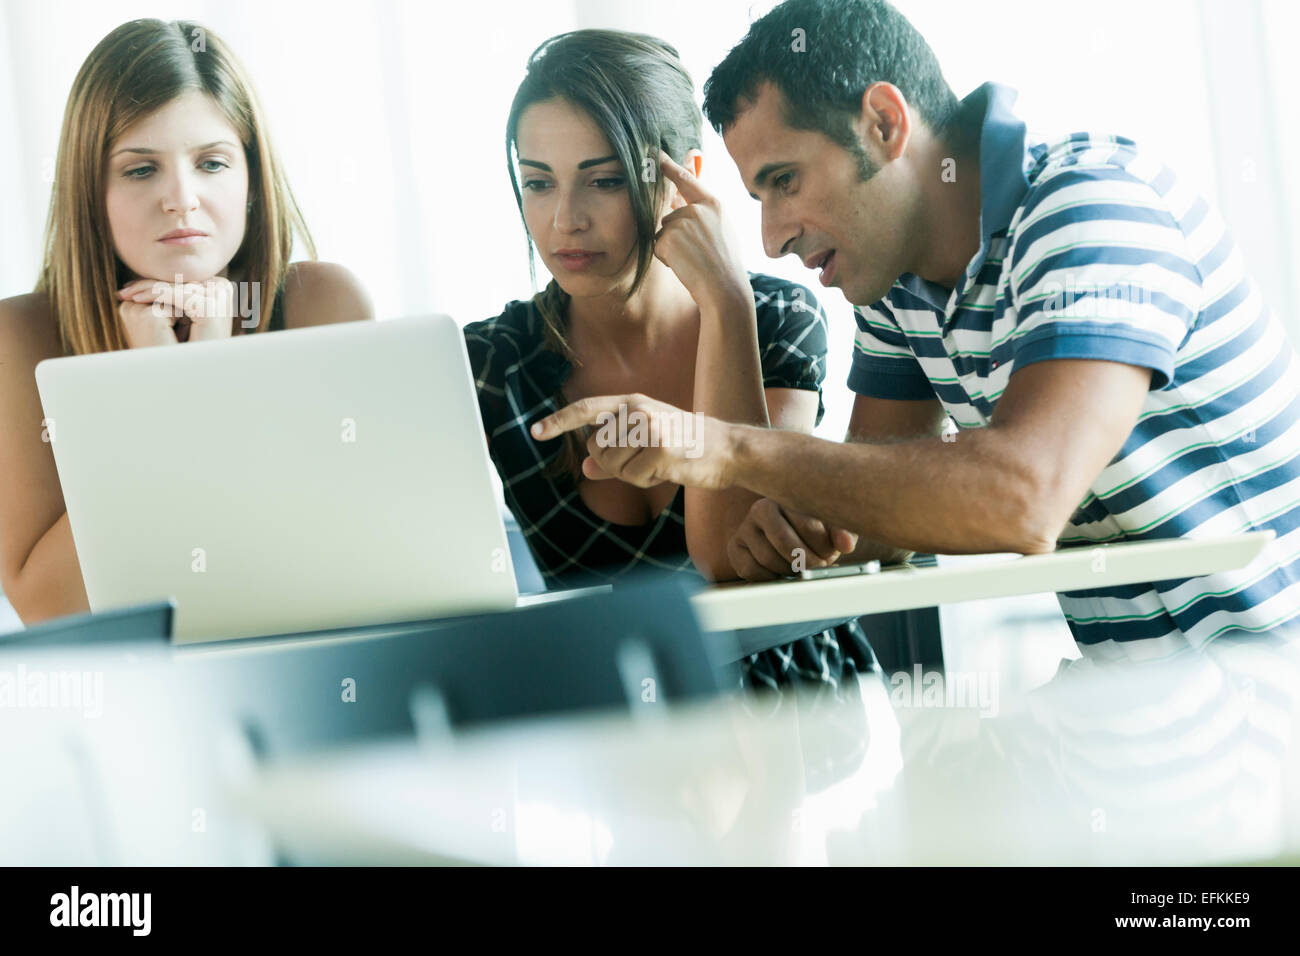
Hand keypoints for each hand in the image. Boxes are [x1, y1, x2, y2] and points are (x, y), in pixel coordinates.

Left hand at [118, 277, 235, 343]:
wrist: (186, 375)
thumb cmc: (181, 347)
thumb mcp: (177, 314)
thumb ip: (174, 292)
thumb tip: (158, 271)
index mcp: (222, 290)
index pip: (186, 280)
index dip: (159, 283)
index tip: (133, 289)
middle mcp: (224, 292)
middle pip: (182, 280)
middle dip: (152, 285)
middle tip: (124, 292)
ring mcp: (220, 301)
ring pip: (178, 286)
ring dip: (149, 290)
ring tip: (126, 296)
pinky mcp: (212, 310)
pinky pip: (177, 294)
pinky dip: (155, 295)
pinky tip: (134, 300)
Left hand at [530, 392, 737, 491]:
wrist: (729, 451)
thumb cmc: (688, 448)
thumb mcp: (648, 445)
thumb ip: (614, 456)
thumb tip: (585, 468)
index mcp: (633, 403)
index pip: (587, 410)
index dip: (559, 421)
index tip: (536, 431)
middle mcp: (637, 410)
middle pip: (596, 449)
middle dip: (612, 465)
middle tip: (645, 462)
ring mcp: (649, 427)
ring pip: (611, 465)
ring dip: (630, 475)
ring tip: (659, 464)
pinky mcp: (659, 448)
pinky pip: (632, 477)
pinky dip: (645, 482)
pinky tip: (667, 470)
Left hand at [654, 151, 750, 313]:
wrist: (724, 288)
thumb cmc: (724, 263)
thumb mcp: (719, 229)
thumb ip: (700, 212)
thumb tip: (675, 201)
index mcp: (714, 204)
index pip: (687, 180)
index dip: (670, 166)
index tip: (656, 154)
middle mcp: (697, 208)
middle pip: (671, 215)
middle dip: (676, 234)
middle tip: (698, 253)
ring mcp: (682, 221)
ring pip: (663, 232)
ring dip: (672, 247)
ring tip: (694, 259)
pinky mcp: (669, 238)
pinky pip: (658, 246)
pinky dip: (667, 258)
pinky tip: (685, 265)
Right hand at [727, 498, 858, 581]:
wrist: (797, 536)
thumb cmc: (819, 529)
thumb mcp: (836, 526)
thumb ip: (844, 532)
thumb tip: (846, 545)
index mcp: (788, 496)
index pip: (806, 523)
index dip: (822, 546)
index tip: (831, 553)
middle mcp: (761, 508)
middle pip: (784, 542)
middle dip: (807, 561)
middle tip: (819, 566)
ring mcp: (745, 528)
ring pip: (768, 559)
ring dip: (790, 570)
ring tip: (801, 566)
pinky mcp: (735, 548)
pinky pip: (750, 569)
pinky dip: (769, 577)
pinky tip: (781, 570)